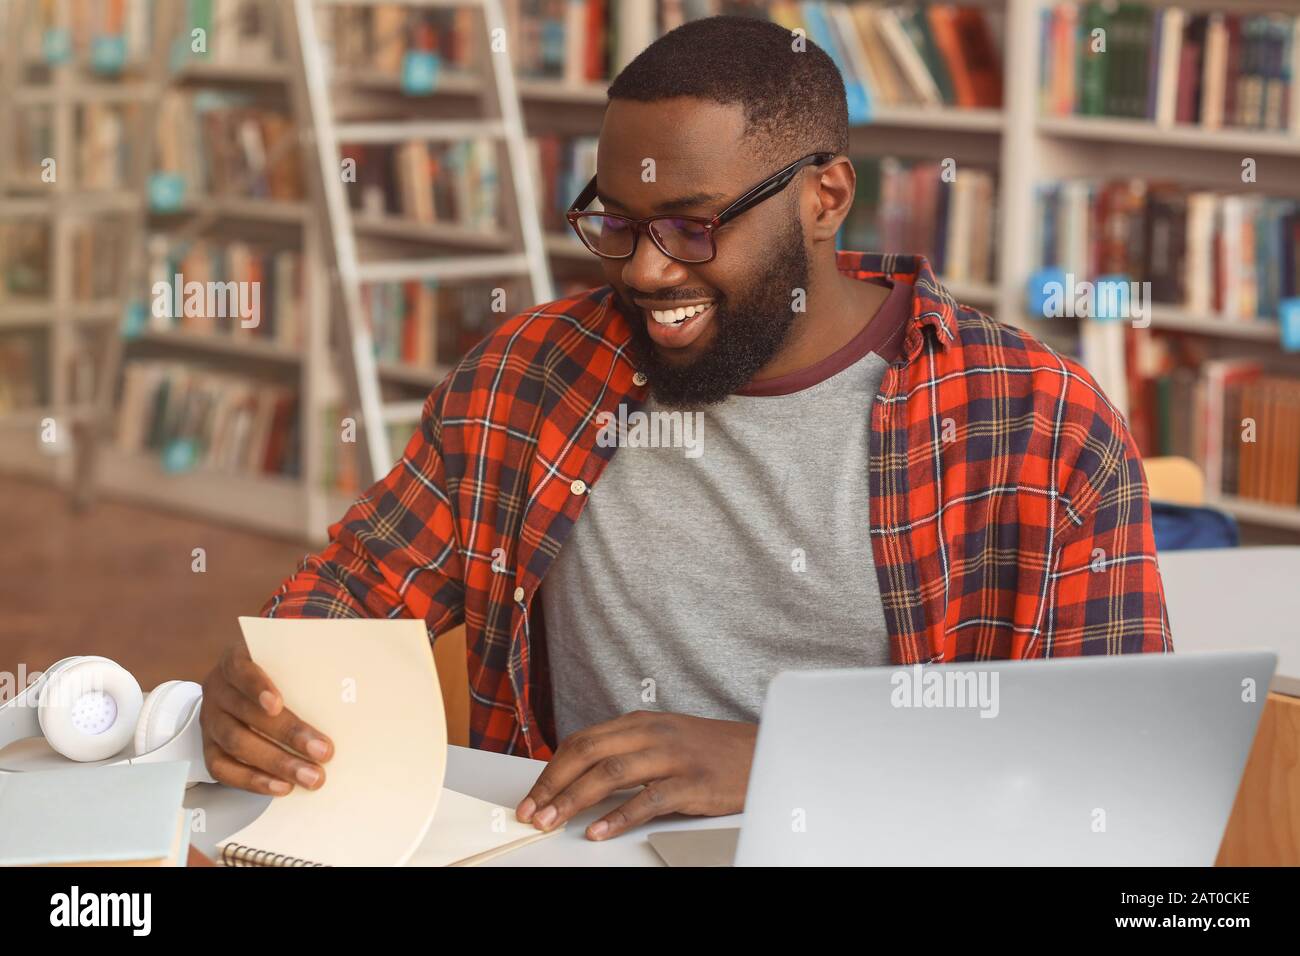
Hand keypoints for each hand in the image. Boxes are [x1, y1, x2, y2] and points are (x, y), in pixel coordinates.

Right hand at [199, 639, 333, 795]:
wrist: (241, 688)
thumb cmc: (275, 673)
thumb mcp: (285, 663)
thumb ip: (304, 674)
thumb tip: (346, 693)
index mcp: (235, 662)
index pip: (242, 669)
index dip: (257, 687)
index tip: (277, 705)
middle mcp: (218, 690)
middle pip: (247, 714)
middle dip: (288, 734)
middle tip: (322, 751)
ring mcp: (211, 720)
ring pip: (237, 743)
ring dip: (277, 763)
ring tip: (309, 776)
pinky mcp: (209, 747)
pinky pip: (224, 768)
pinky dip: (254, 780)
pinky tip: (281, 787)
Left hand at [515, 711, 756, 840]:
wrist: (760, 752)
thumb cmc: (708, 749)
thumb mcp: (662, 738)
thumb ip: (626, 750)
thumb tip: (579, 778)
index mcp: (639, 722)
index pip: (582, 741)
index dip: (552, 769)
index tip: (532, 795)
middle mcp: (651, 733)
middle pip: (588, 754)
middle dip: (553, 785)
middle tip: (532, 812)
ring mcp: (671, 757)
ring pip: (610, 775)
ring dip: (575, 800)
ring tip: (553, 822)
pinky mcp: (691, 782)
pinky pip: (647, 800)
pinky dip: (619, 817)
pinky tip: (599, 832)